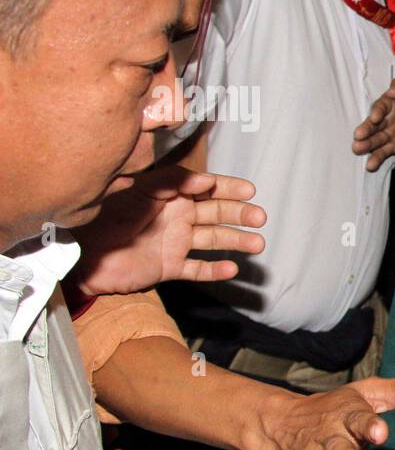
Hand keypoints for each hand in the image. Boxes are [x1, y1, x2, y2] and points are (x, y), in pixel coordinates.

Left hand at [70, 165, 265, 297]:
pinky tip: (231, 269)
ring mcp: (174, 243)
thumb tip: (204, 179)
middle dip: (239, 214)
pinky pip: (197, 268)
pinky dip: (214, 270)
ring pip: (212, 240)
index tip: (249, 189)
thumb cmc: (102, 219)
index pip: (204, 188)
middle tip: (260, 217)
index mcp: (168, 197)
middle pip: (215, 214)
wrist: (80, 258)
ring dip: (235, 241)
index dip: (227, 188)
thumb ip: (168, 183)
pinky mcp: (168, 267)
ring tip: (256, 244)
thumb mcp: (134, 192)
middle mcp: (175, 218)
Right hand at [353, 70, 394, 170]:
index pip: (381, 106)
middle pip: (374, 125)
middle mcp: (386, 118)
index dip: (378, 111)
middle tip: (358, 138)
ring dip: (368, 146)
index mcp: (389, 101)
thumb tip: (393, 90)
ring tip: (358, 150)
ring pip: (377, 139)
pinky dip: (378, 157)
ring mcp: (390, 132)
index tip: (375, 118)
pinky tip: (371, 165)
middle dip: (366, 131)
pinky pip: (386, 151)